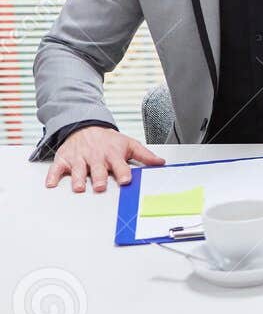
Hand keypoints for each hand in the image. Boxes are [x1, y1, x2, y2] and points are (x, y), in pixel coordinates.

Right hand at [45, 126, 163, 192]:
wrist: (86, 126)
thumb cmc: (109, 140)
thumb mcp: (129, 144)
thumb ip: (145, 155)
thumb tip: (161, 163)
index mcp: (112, 154)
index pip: (119, 165)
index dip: (123, 172)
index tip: (125, 180)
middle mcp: (95, 156)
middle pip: (98, 169)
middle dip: (99, 177)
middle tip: (100, 186)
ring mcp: (79, 158)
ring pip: (79, 169)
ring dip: (78, 178)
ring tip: (79, 188)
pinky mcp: (65, 159)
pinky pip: (57, 168)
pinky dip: (53, 175)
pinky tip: (51, 184)